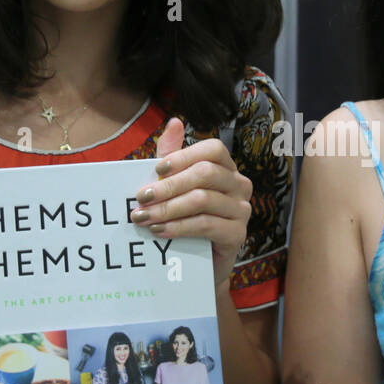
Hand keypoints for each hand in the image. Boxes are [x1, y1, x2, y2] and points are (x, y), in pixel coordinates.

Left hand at [134, 118, 253, 287]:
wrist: (195, 262)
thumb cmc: (185, 218)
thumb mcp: (175, 185)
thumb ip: (172, 156)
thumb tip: (174, 121)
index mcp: (226, 168)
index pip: (214, 149)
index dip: (184, 156)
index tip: (157, 169)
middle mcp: (239, 185)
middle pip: (206, 173)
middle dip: (169, 185)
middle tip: (141, 198)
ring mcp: (242, 210)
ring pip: (203, 199)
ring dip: (168, 208)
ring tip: (143, 218)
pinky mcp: (238, 235)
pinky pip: (206, 225)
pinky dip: (179, 227)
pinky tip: (159, 231)